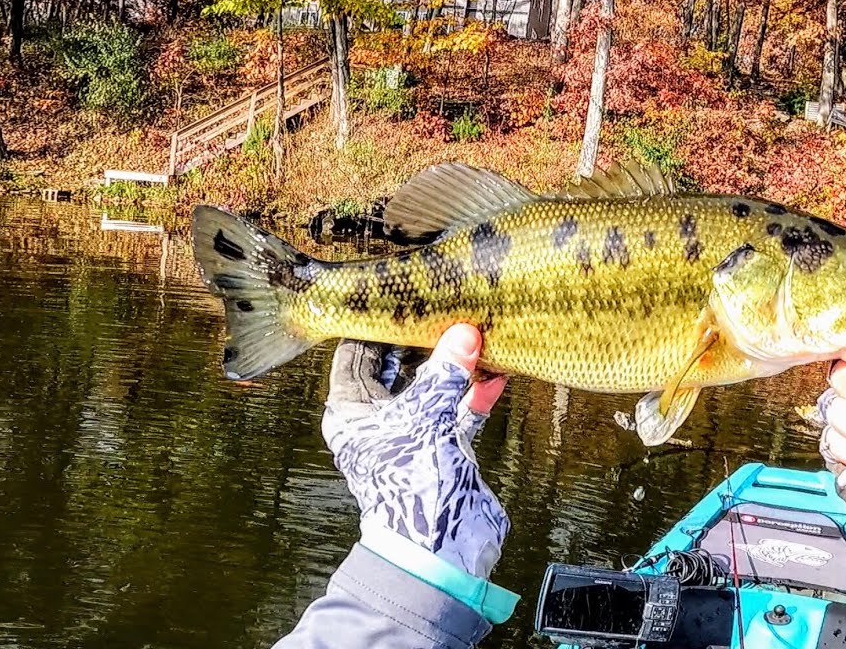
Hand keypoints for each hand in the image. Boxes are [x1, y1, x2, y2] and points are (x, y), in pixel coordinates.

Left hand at [323, 325, 509, 579]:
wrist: (438, 549)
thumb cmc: (410, 485)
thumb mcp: (426, 416)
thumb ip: (446, 372)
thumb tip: (463, 333)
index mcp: (350, 411)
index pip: (357, 352)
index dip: (378, 324)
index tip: (402, 296)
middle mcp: (376, 419)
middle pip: (397, 366)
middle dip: (422, 340)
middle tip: (446, 307)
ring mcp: (411, 433)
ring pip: (431, 386)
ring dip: (454, 364)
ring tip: (476, 332)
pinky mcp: (442, 447)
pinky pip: (457, 410)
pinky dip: (474, 392)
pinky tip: (495, 371)